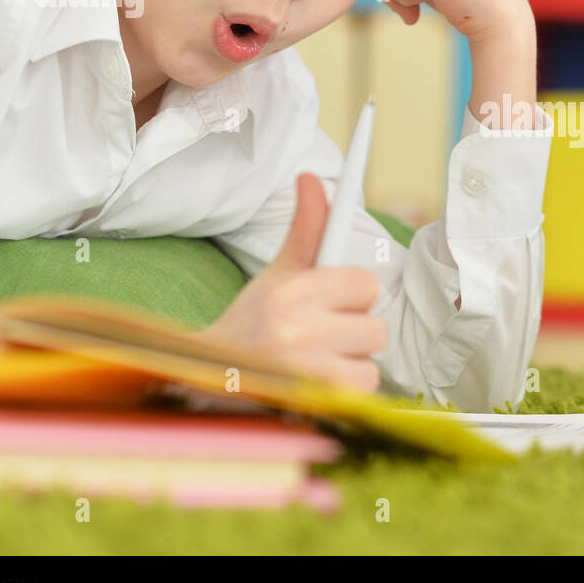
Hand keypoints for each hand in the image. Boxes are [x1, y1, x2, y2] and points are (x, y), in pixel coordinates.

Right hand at [201, 173, 386, 390]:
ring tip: (314, 362)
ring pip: (371, 362)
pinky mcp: (316, 405)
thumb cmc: (251, 325)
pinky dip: (346, 390)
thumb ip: (305, 230)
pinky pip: (363, 391)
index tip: (337, 302)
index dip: (350, 295)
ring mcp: (307, 374)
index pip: (364, 284)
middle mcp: (297, 331)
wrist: (209, 386)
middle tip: (318, 337)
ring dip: (349, 364)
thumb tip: (311, 177)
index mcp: (290, 293)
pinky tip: (315, 385)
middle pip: (374, 327)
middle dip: (351, 333)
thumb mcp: (276, 276)